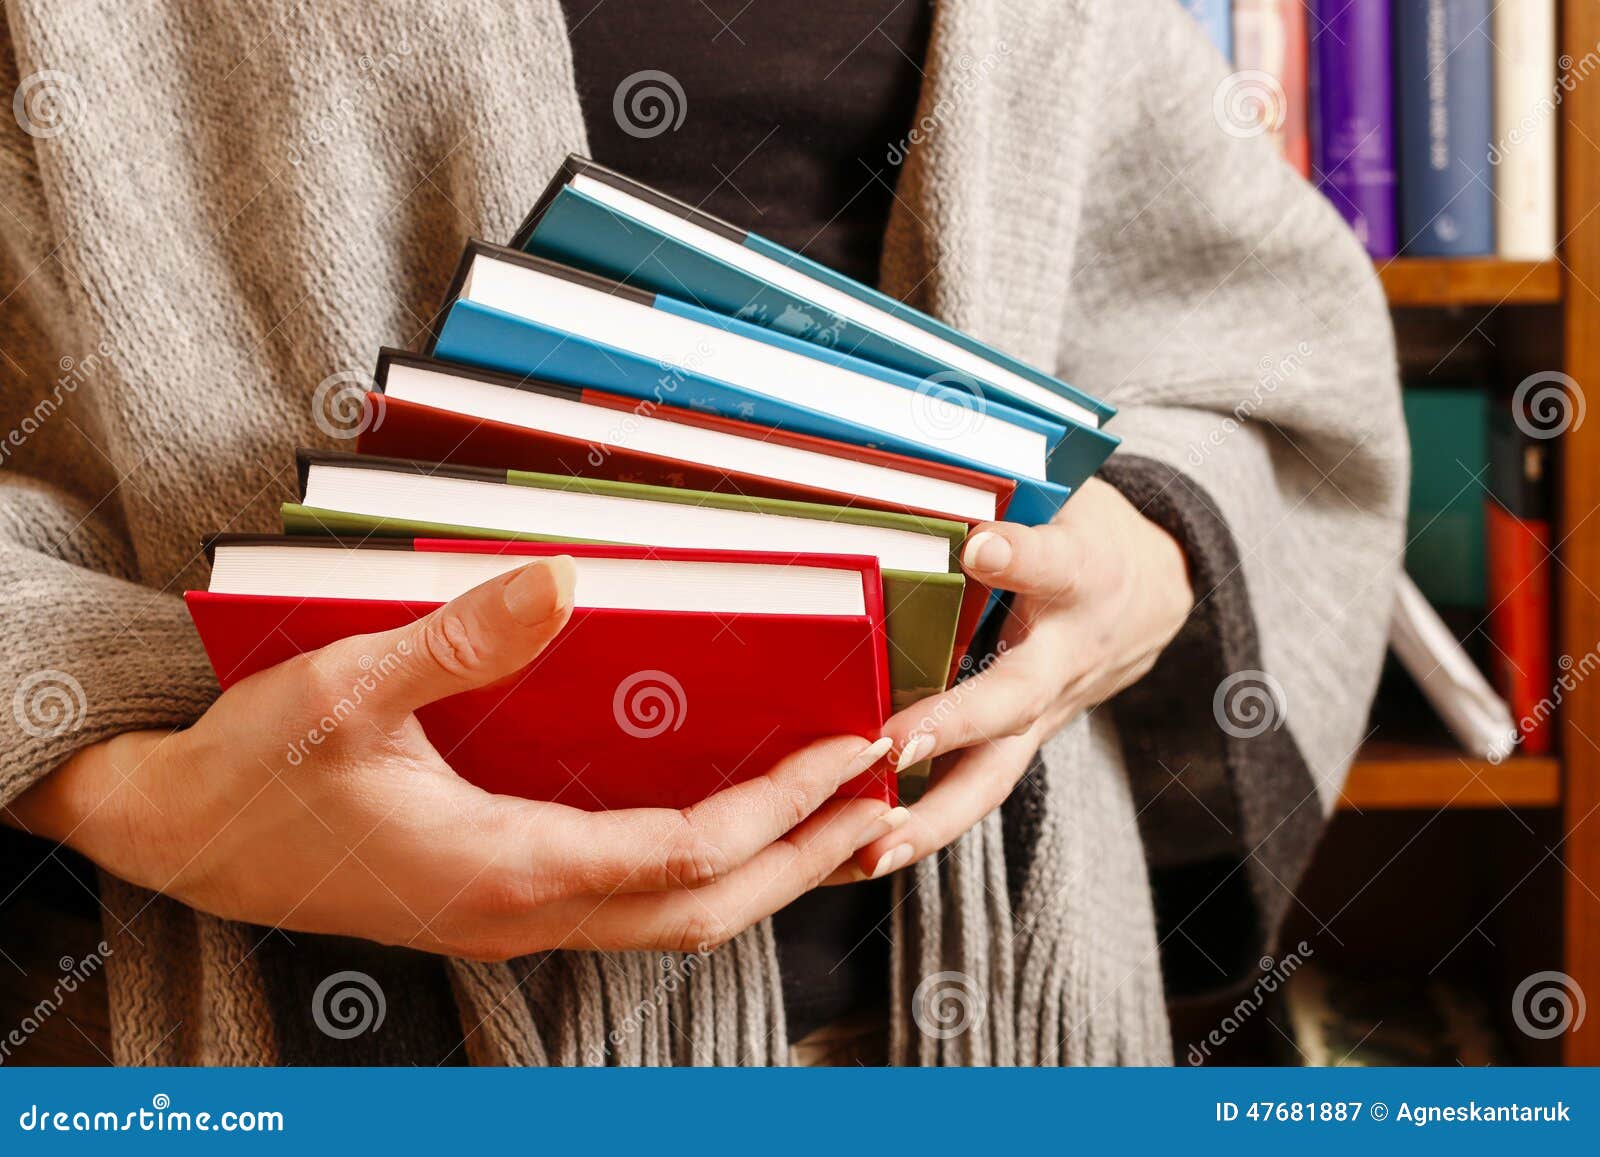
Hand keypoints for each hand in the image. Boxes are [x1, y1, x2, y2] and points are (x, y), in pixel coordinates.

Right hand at [7, 558, 899, 958]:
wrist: (178, 838)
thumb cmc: (252, 772)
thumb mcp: (341, 690)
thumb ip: (458, 639)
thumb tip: (565, 578)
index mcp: (507, 869)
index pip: (688, 855)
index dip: (783, 808)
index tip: (854, 752)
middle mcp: (527, 913)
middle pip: (708, 911)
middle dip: (808, 859)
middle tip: (888, 798)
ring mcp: (515, 920)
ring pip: (676, 919)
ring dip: (767, 874)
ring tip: (838, 816)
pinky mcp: (501, 904)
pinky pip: (633, 901)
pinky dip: (705, 871)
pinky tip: (728, 825)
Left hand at [831, 478, 1192, 881]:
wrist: (1153, 597)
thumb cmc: (1083, 528)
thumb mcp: (1064, 487)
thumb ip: (1002, 479)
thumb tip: (905, 441)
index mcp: (1083, 572)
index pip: (1057, 560)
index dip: (1022, 554)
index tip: (979, 544)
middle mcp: (1068, 653)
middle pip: (1019, 695)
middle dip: (960, 721)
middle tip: (899, 741)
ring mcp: (1046, 713)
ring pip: (996, 775)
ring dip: (931, 818)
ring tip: (869, 849)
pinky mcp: (1019, 747)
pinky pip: (970, 794)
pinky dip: (915, 831)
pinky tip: (849, 860)